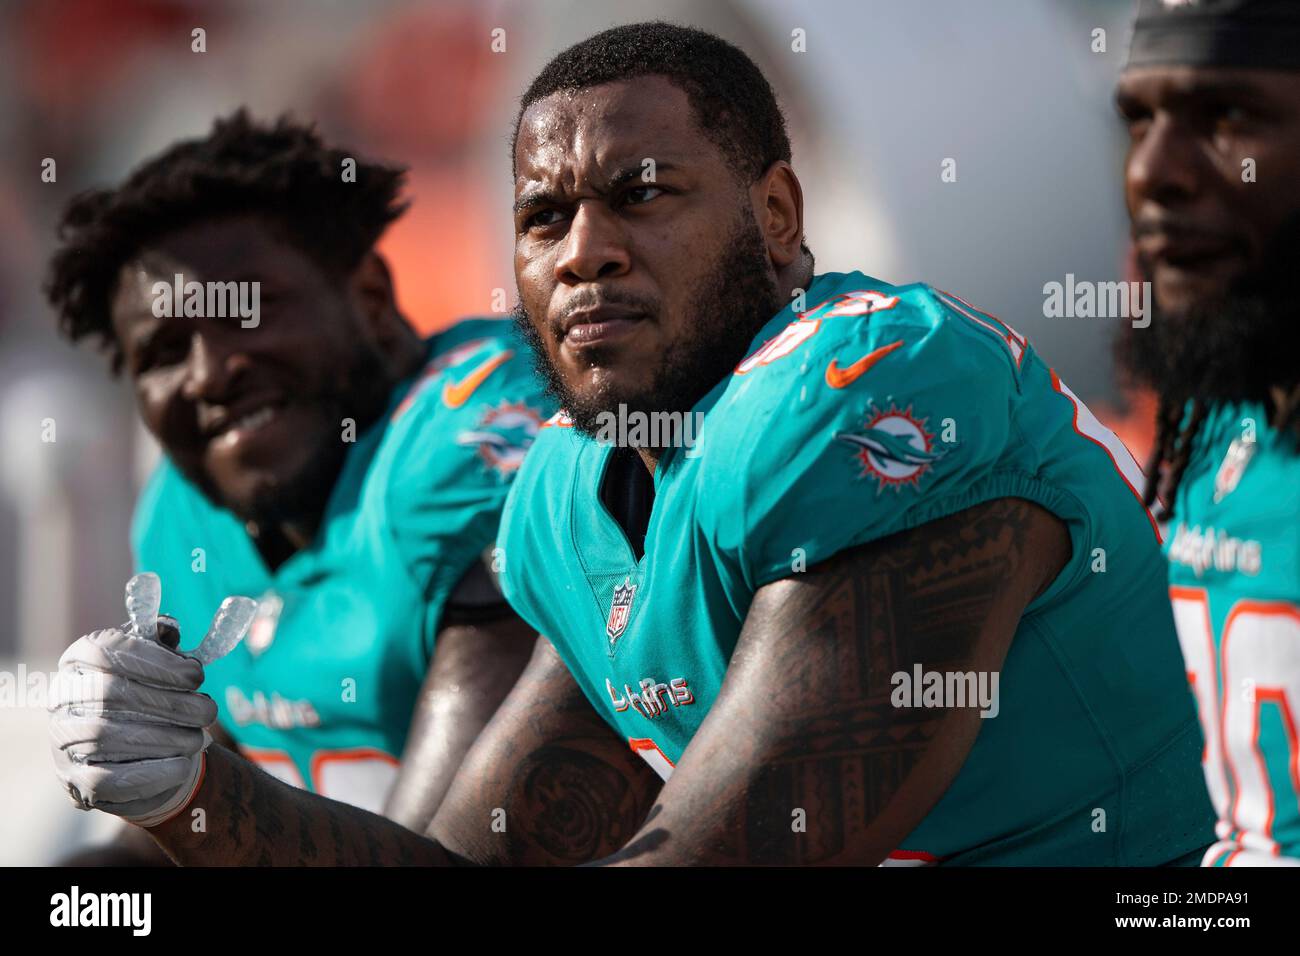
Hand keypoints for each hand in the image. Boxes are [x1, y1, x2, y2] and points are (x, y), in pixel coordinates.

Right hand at [49, 614, 215, 827]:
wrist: (133, 755)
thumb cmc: (149, 697)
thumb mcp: (156, 664)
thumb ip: (163, 644)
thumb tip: (168, 627)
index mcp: (79, 660)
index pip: (106, 651)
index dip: (156, 662)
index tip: (196, 675)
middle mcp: (62, 698)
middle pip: (111, 694)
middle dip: (171, 703)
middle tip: (208, 711)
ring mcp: (62, 741)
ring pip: (107, 736)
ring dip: (166, 738)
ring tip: (199, 739)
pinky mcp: (74, 780)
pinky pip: (108, 779)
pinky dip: (152, 773)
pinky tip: (183, 765)